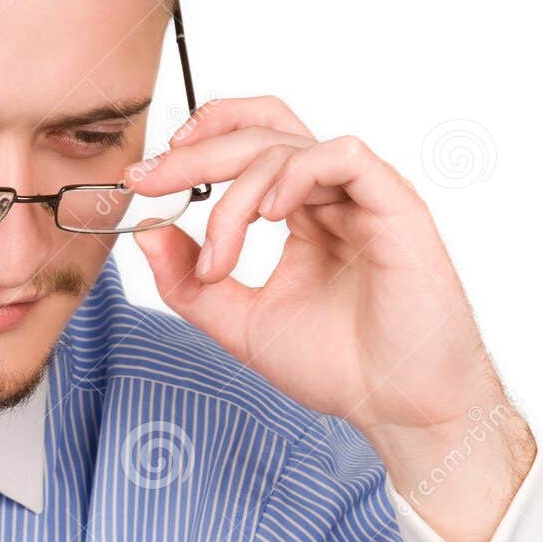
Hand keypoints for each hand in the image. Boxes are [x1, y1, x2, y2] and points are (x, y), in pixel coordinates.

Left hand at [126, 98, 534, 541]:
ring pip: (288, 146)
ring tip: (220, 256)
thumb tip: (147, 233)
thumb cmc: (340, 367)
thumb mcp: (240, 325)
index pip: (247, 147)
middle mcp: (331, 196)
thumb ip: (190, 284)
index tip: (144, 180)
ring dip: (236, 193)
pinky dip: (296, 174)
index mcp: (302, 214)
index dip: (195, 148)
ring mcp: (363, 197)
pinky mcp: (394, 204)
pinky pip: (341, 155)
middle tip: (149, 181)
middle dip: (194, 156)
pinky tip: (269, 215)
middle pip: (257, 135)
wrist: (398, 406)